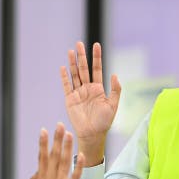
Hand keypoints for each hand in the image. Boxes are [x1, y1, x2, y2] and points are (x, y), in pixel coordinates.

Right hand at [23, 123, 83, 178]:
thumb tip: (36, 171)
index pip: (42, 157)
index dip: (43, 143)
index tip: (43, 130)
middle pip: (53, 155)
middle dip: (56, 139)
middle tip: (59, 125)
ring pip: (63, 162)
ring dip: (66, 147)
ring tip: (69, 134)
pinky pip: (75, 176)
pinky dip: (78, 165)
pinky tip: (81, 155)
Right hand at [59, 41, 120, 165]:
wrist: (92, 134)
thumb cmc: (104, 122)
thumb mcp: (113, 105)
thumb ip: (115, 90)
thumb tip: (114, 74)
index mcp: (98, 88)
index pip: (97, 69)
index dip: (96, 57)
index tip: (96, 45)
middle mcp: (87, 88)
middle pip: (84, 69)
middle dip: (82, 56)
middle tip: (79, 43)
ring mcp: (78, 93)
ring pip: (74, 75)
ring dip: (72, 63)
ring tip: (70, 51)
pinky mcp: (70, 99)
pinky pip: (67, 86)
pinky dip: (64, 77)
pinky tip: (63, 67)